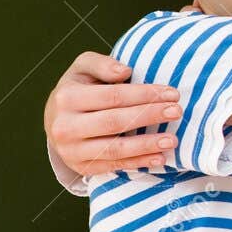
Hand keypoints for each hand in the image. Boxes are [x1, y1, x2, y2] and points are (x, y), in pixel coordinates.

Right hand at [45, 52, 181, 175]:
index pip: (112, 96)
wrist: (55, 122)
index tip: (171, 93)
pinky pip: (114, 166)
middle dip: (149, 116)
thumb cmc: (78, 89)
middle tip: (176, 112)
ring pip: (115, 149)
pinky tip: (160, 157)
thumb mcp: (83, 69)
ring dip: (147, 145)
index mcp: (67, 98)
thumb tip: (126, 71)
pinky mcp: (82, 167)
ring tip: (172, 139)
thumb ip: (102, 64)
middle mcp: (65, 126)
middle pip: (115, 122)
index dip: (144, 94)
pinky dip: (139, 163)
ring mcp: (72, 151)